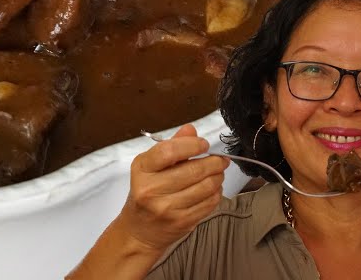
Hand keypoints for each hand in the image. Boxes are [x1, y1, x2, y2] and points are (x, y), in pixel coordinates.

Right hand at [117, 124, 230, 252]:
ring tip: (219, 172)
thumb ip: (171, 146)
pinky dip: (217, 193)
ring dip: (218, 176)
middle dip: (213, 162)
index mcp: (142, 170)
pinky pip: (209, 203)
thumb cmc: (146, 193)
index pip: (169, 151)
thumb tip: (191, 130)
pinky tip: (214, 188)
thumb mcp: (150, 166)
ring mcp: (167, 208)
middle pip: (192, 170)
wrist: (139, 230)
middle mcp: (151, 189)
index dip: (192, 145)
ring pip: (205, 187)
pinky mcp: (182, 222)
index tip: (203, 145)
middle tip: (220, 159)